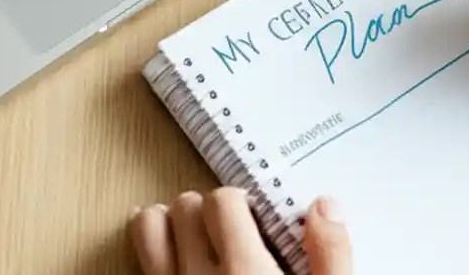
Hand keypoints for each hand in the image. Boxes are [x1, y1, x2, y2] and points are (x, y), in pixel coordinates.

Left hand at [129, 188, 350, 274]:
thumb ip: (331, 256)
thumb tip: (324, 205)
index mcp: (246, 270)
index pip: (223, 201)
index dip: (237, 201)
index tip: (248, 214)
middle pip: (186, 208)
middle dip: (205, 207)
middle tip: (224, 223)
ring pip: (149, 229)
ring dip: (169, 222)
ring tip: (191, 230)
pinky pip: (137, 261)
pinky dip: (147, 245)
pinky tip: (164, 248)